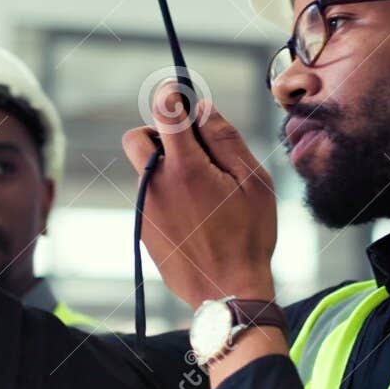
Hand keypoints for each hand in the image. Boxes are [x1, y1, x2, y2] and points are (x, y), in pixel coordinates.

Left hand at [120, 84, 277, 308]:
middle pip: (137, 137)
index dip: (174, 95)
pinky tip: (194, 214)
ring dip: (165, 166)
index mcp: (184, 167)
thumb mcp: (253, 182)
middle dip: (160, 133)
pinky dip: (166, 192)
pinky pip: (148, 195)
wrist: (227, 293)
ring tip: (201, 190)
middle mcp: (155, 184)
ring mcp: (144, 207)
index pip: (164, 109)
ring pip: (143, 168)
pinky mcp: (142, 228)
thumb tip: (204, 108)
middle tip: (191, 149)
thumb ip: (225, 139)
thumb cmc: (248, 237)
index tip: (184, 95)